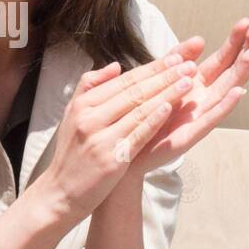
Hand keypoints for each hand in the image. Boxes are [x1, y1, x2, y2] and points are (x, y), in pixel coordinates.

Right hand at [35, 38, 203, 225]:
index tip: (174, 57)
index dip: (151, 68)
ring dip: (166, 93)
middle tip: (188, 63)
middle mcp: (90, 117)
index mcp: (83, 104)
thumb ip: (91, 87)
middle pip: (134, 91)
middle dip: (164, 76)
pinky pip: (137, 134)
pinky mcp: (111, 158)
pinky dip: (154, 119)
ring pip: (139, 109)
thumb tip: (116, 66)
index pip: (123, 81)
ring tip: (188, 81)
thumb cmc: (72, 153)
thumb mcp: (72, 115)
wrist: (60, 191)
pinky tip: (170, 107)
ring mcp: (100, 137)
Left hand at [124, 17, 248, 177]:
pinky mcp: (191, 133)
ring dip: (240, 73)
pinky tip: (238, 92)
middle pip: (230, 71)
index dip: (234, 41)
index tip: (246, 23)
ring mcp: (200, 116)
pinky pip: (212, 117)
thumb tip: (199, 39)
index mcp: (195, 83)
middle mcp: (203, 98)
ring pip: (226, 91)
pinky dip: (226, 105)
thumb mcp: (161, 77)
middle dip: (244, 50)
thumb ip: (178, 58)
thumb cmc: (146, 113)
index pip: (221, 59)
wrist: (129, 147)